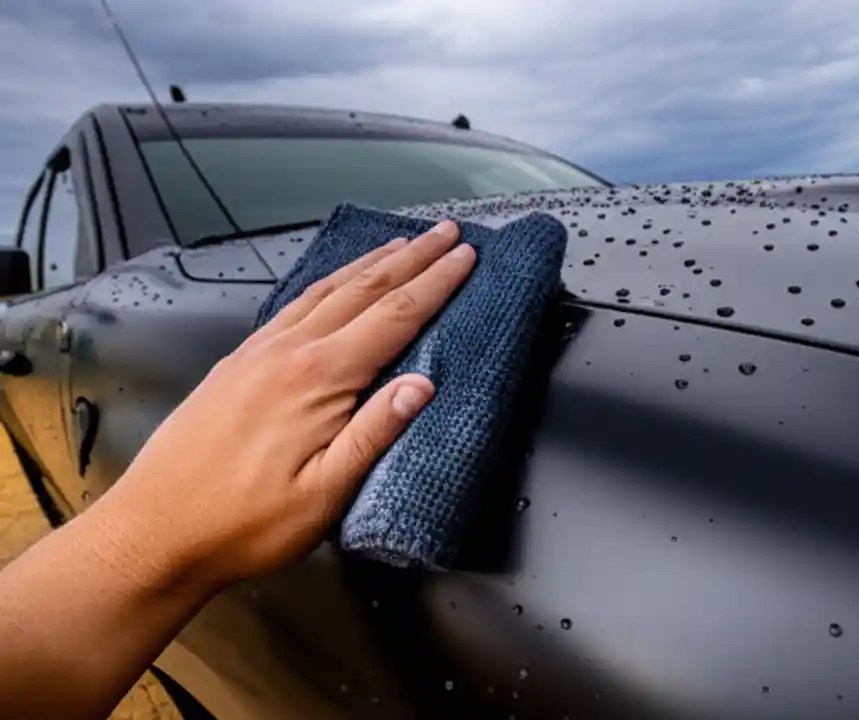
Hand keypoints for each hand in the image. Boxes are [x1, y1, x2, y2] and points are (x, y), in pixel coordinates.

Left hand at [94, 220, 474, 593]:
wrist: (155, 531)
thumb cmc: (245, 524)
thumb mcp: (325, 494)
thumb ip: (375, 434)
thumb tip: (424, 385)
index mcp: (319, 379)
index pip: (394, 316)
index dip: (436, 284)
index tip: (467, 257)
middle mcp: (288, 352)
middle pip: (363, 289)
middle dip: (412, 257)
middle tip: (447, 232)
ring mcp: (258, 353)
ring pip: (326, 290)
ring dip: (371, 262)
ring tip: (402, 243)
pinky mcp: (237, 363)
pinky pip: (294, 305)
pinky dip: (327, 282)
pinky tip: (335, 282)